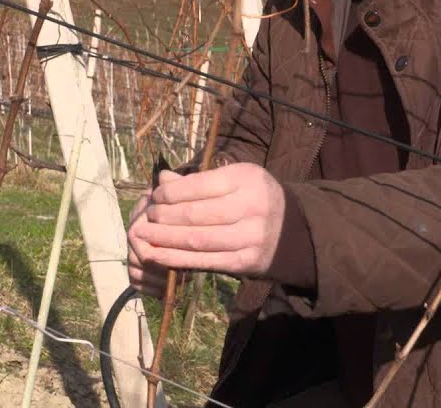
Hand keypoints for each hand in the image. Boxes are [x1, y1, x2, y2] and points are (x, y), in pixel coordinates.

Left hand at [127, 163, 285, 278]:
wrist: (294, 231)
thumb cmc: (255, 198)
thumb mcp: (237, 179)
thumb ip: (201, 180)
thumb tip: (162, 180)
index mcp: (248, 179)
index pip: (199, 185)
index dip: (171, 193)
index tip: (155, 197)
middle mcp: (252, 207)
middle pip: (196, 214)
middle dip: (164, 217)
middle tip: (148, 217)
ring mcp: (251, 237)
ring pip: (197, 240)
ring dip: (165, 239)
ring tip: (145, 236)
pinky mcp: (246, 262)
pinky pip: (205, 262)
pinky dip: (177, 260)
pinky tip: (158, 256)